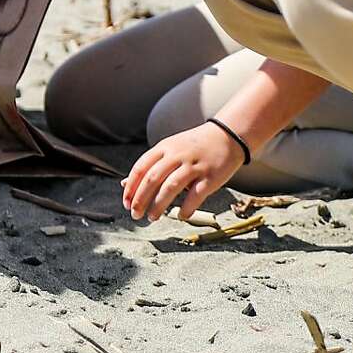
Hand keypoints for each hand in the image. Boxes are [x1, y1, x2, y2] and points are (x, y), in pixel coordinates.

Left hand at [123, 121, 242, 221]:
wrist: (227, 135)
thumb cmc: (194, 146)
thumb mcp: (169, 149)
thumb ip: (150, 166)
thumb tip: (125, 185)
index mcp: (164, 148)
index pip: (140, 168)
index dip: (131, 187)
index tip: (126, 203)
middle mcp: (177, 156)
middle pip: (152, 179)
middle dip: (141, 199)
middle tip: (136, 215)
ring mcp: (194, 166)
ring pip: (171, 187)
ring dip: (159, 205)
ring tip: (153, 217)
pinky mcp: (210, 176)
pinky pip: (196, 195)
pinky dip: (187, 208)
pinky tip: (181, 216)